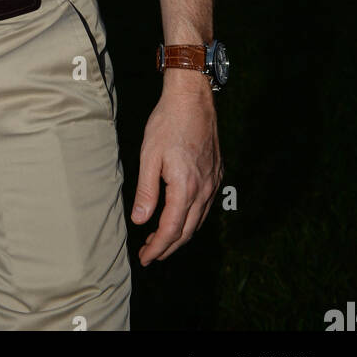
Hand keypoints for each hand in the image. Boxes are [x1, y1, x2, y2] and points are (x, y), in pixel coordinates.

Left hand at [130, 72, 222, 264]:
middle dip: (167, 247)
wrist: (192, 99)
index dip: (157, 248)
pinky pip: (205, 206)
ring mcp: (213, 182)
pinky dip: (191, 219)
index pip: (171, 230)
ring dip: (179, 235)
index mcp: (185, 187)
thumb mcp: (149, 156)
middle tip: (149, 255)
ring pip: (198, 221)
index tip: (144, 258)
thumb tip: (140, 220)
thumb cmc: (167, 123)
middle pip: (186, 231)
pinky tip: (180, 217)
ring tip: (160, 240)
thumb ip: (146, 191)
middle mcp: (204, 189)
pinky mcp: (216, 173)